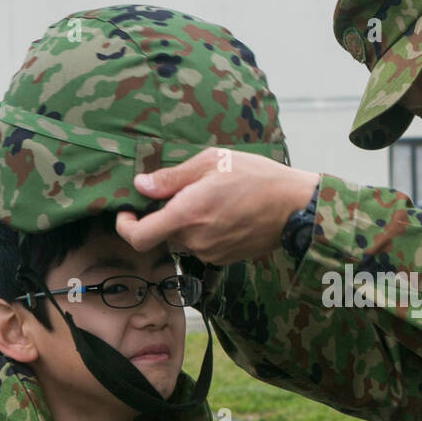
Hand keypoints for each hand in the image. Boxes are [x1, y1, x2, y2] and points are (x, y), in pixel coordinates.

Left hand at [116, 148, 319, 264]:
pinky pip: (202, 247)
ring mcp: (211, 253)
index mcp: (187, 214)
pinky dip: (203, 232)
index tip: (128, 213)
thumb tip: (141, 185)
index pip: (139, 236)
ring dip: (185, 224)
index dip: (125, 226)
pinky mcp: (226, 259)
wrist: (295, 207)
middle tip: (183, 192)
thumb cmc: (257, 177)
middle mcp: (196, 239)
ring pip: (182, 241)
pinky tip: (223, 213)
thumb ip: (172, 177)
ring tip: (209, 199)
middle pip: (161, 235)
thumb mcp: (212, 162)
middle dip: (164, 216)